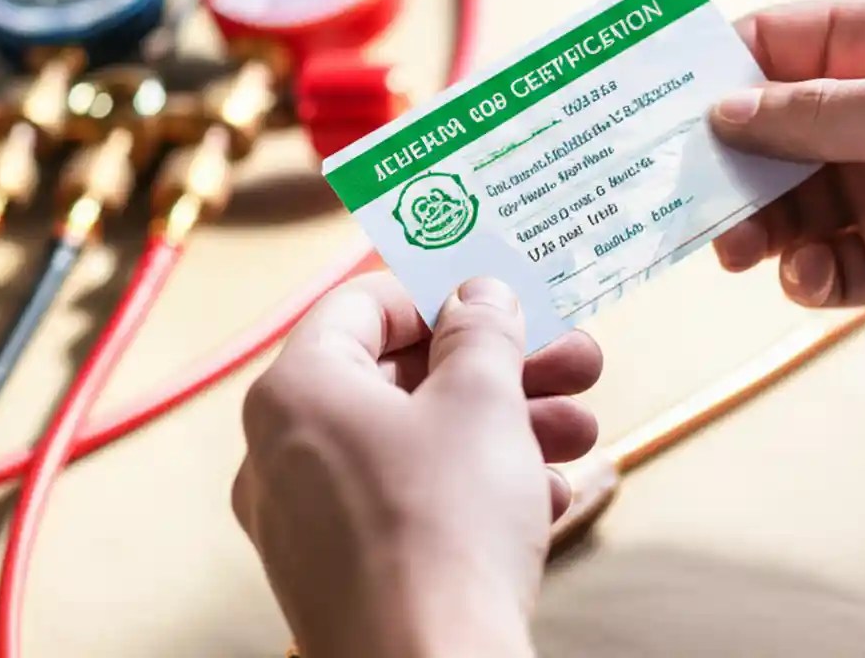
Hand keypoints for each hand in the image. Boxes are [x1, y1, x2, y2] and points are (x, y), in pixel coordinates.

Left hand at [232, 273, 601, 657]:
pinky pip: (411, 505)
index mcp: (299, 390)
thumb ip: (482, 331)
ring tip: (580, 433)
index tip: (503, 299)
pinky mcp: (342, 573)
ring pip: (417, 446)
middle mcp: (284, 451)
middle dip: (501, 368)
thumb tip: (480, 294)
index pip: (362, 304)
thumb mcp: (482, 401)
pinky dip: (476, 490)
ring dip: (505, 429)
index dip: (441, 291)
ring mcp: (309, 520)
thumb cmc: (447, 526)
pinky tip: (548, 498)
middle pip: (402, 378)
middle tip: (570, 363)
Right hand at [710, 0, 864, 335]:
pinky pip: (828, 266)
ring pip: (789, 206)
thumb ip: (815, 113)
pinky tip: (811, 277)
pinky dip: (807, 277)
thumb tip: (724, 113)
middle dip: (726, 166)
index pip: (779, 45)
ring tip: (737, 250)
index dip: (716, 73)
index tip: (658, 111)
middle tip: (683, 199)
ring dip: (755, 229)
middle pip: (771, 134)